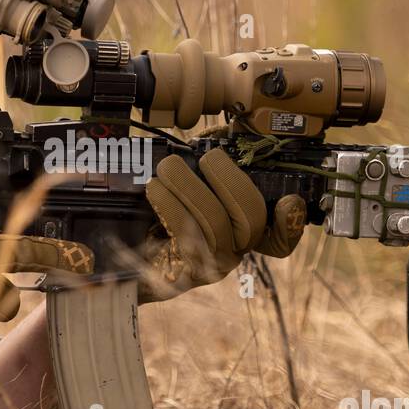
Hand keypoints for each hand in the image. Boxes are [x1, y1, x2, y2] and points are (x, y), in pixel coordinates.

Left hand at [134, 147, 305, 302]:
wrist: (118, 246)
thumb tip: (223, 136)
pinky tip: (155, 189)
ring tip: (167, 169)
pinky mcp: (182, 272)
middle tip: (207, 160)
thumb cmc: (156, 209)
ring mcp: (209, 265)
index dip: (291, 222)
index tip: (287, 200)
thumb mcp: (189, 181)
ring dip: (189, 186)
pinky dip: (170, 203)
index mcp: (240, 230)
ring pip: (215, 222)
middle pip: (251, 218)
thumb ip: (213, 161)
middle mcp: (232, 251)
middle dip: (229, 178)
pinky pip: (185, 233)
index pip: (279, 237)